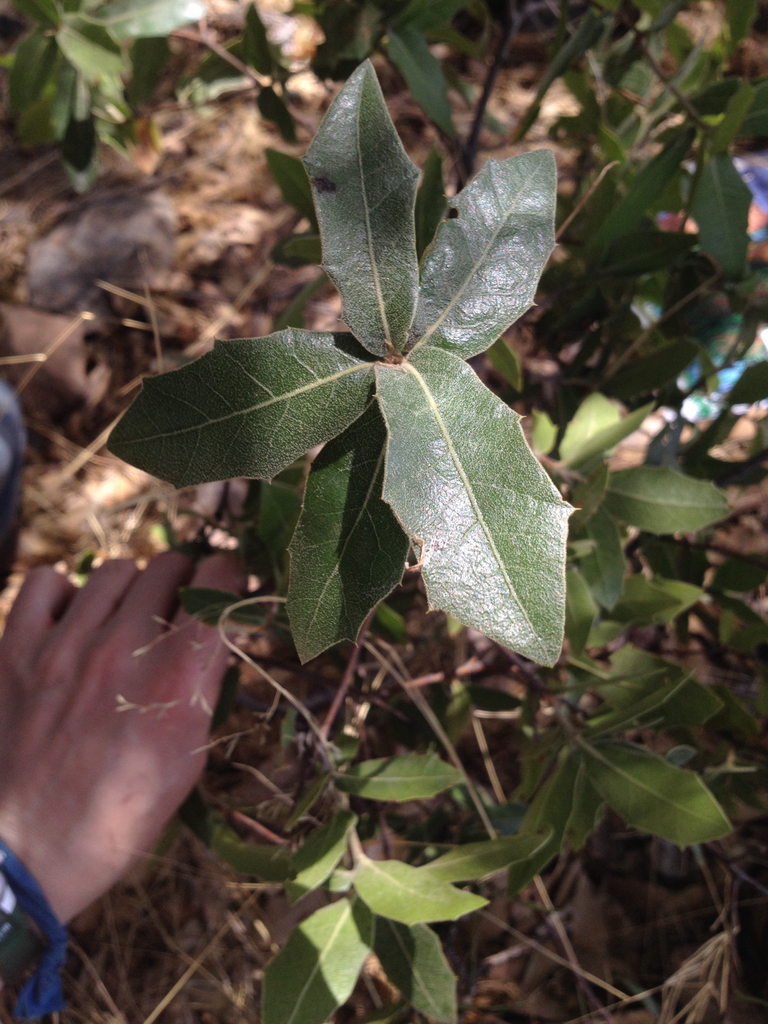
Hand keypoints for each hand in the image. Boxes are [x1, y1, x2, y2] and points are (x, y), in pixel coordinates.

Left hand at [0, 551, 241, 922]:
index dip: (228, 580)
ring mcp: (63, 645)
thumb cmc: (116, 818)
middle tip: (178, 608)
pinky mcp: (15, 649)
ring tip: (125, 618)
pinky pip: (46, 581)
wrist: (24, 855)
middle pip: (169, 566)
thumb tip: (213, 639)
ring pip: (115, 570)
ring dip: (130, 588)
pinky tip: (71, 621)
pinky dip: (64, 593)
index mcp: (176, 680)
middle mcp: (123, 649)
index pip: (217, 586)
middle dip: (183, 581)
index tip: (226, 588)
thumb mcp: (186, 758)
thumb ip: (201, 688)